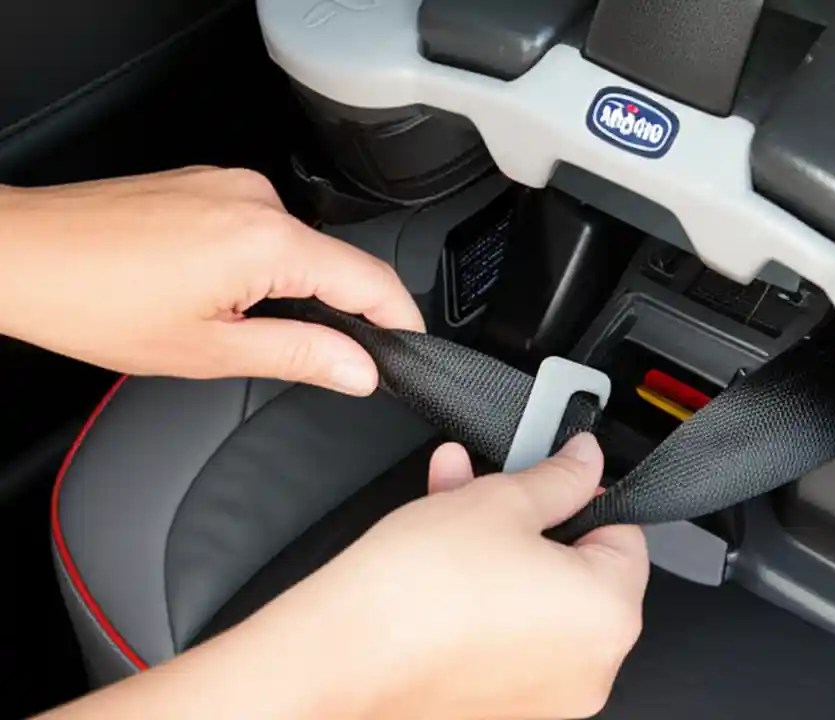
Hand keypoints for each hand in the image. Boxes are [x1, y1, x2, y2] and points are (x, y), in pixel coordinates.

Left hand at [0, 167, 422, 394]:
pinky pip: (259, 225)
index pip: (370, 280)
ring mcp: (227, 184)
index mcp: (267, 240)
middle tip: (325, 360)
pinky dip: (259, 262)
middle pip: (334, 261)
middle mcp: (255, 199)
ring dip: (292, 286)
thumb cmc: (92, 300)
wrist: (18, 255)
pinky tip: (214, 292)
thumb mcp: (209, 351)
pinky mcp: (204, 183)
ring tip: (237, 326)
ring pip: (295, 244)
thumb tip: (361, 369)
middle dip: (340, 310)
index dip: (401, 319)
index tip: (412, 346)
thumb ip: (300, 355)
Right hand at [249, 434, 649, 718]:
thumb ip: (560, 476)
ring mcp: (545, 696)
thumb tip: (585, 460)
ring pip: (537, 597)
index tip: (552, 481)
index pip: (625, 537)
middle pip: (578, 569)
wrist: (340, 654)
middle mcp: (590, 668)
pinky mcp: (500, 706)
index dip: (585, 498)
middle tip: (494, 488)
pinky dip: (486, 593)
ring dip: (501, 546)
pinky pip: (510, 633)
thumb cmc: (418, 590)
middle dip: (533, 519)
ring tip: (453, 503)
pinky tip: (443, 552)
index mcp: (610, 616)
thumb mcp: (503, 500)